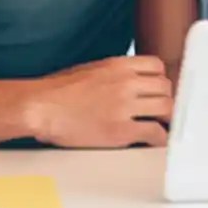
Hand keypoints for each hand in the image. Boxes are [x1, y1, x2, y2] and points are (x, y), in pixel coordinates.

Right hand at [23, 56, 172, 148]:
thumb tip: (129, 81)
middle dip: (166, 99)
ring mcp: (124, 106)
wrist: (40, 107)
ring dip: (167, 118)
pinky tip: (155, 141)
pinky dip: (159, 138)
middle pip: (165, 87)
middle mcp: (125, 83)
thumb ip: (115, 73)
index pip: (156, 66)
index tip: (158, 90)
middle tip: (163, 111)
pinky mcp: (121, 130)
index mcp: (118, 66)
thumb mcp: (91, 70)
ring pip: (166, 108)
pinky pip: (154, 133)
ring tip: (162, 126)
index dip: (160, 79)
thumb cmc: (57, 91)